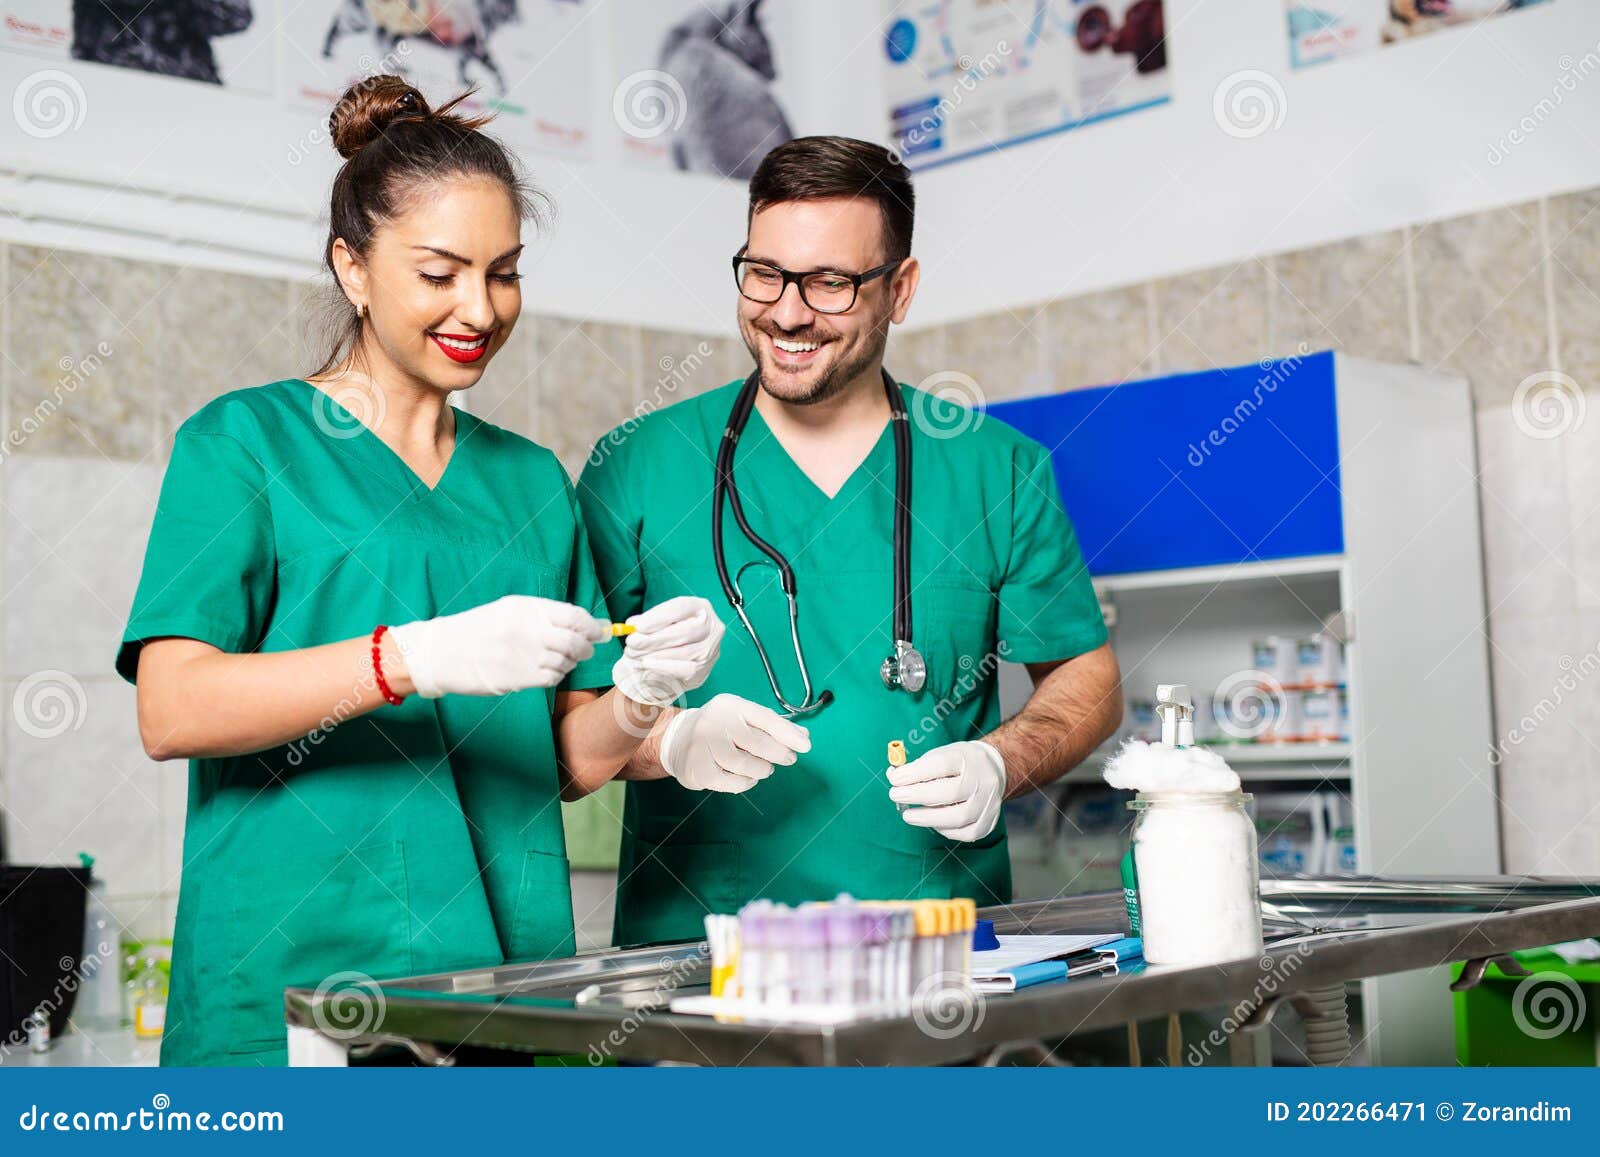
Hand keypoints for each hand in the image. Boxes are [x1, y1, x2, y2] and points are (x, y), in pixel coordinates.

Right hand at [389, 595, 608, 697]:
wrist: (442, 652)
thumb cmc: (478, 629)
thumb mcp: (509, 610)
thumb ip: (545, 615)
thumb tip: (584, 624)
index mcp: (528, 608)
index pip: (575, 616)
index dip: (592, 627)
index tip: (598, 632)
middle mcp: (530, 630)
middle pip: (576, 642)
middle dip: (586, 648)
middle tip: (585, 651)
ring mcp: (525, 655)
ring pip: (566, 662)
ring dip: (569, 663)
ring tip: (560, 660)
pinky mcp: (519, 678)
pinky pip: (552, 678)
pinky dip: (556, 676)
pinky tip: (547, 672)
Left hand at [611, 595, 725, 706]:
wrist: (679, 660)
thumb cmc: (669, 635)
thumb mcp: (658, 623)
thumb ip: (647, 622)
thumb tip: (632, 625)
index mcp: (699, 607)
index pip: (681, 608)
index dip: (658, 617)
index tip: (638, 626)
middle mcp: (711, 626)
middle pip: (683, 632)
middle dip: (653, 639)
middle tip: (631, 642)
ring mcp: (711, 649)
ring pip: (683, 652)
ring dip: (654, 655)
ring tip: (634, 654)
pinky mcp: (705, 668)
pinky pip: (685, 670)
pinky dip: (663, 667)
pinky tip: (647, 664)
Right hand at [659, 693, 809, 792]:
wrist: (677, 740)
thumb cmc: (720, 728)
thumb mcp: (743, 718)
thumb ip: (772, 726)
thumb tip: (803, 736)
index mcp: (730, 705)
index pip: (764, 718)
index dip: (787, 733)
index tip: (806, 745)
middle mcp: (714, 722)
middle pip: (757, 742)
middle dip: (779, 753)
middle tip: (788, 759)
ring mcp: (703, 746)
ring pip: (746, 765)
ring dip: (762, 770)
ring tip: (764, 768)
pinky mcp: (698, 770)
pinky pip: (733, 783)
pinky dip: (746, 783)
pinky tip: (746, 777)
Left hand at [888, 740, 1007, 841]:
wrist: (994, 768)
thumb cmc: (960, 762)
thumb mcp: (941, 754)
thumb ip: (918, 766)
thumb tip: (893, 777)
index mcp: (968, 758)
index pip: (941, 765)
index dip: (915, 773)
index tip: (895, 779)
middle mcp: (982, 780)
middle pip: (949, 793)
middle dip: (917, 796)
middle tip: (895, 796)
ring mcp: (989, 803)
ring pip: (958, 817)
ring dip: (928, 818)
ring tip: (908, 815)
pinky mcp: (989, 821)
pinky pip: (966, 833)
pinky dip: (946, 830)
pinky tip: (933, 823)